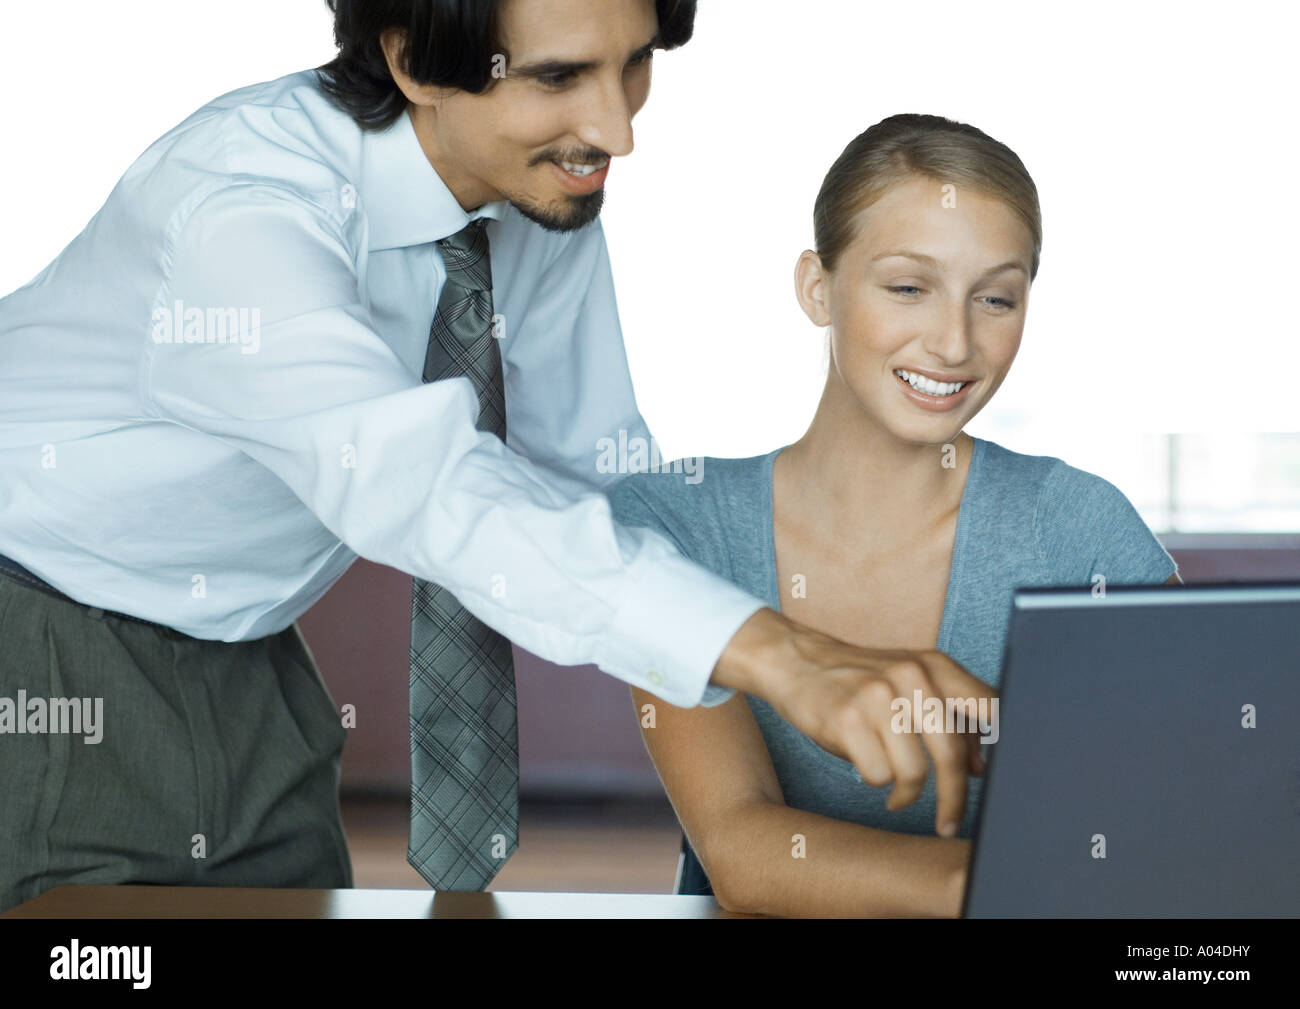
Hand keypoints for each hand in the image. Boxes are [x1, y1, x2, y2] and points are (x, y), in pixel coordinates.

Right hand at [713, 608, 994, 836]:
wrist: (797, 661)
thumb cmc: (861, 680)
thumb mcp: (911, 685)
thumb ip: (951, 717)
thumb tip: (981, 767)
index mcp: (936, 666)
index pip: (989, 707)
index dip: (1006, 746)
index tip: (1011, 782)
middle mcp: (911, 676)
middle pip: (950, 752)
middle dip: (954, 798)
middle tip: (950, 823)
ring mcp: (877, 695)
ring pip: (912, 771)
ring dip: (906, 793)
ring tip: (896, 791)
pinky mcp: (846, 717)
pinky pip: (877, 774)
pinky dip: (876, 784)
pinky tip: (868, 771)